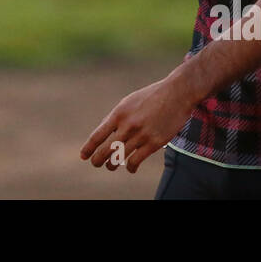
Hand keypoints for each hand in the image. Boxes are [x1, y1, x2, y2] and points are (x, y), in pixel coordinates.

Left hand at [79, 69, 198, 173]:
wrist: (177, 93)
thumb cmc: (151, 97)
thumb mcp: (129, 102)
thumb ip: (117, 117)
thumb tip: (104, 134)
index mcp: (119, 113)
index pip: (98, 135)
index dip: (88, 148)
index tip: (83, 156)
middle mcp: (128, 125)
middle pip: (106, 150)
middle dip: (98, 160)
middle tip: (95, 164)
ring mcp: (141, 134)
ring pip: (120, 157)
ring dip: (112, 165)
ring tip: (110, 166)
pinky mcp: (154, 142)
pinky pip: (137, 160)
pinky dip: (131, 167)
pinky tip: (130, 168)